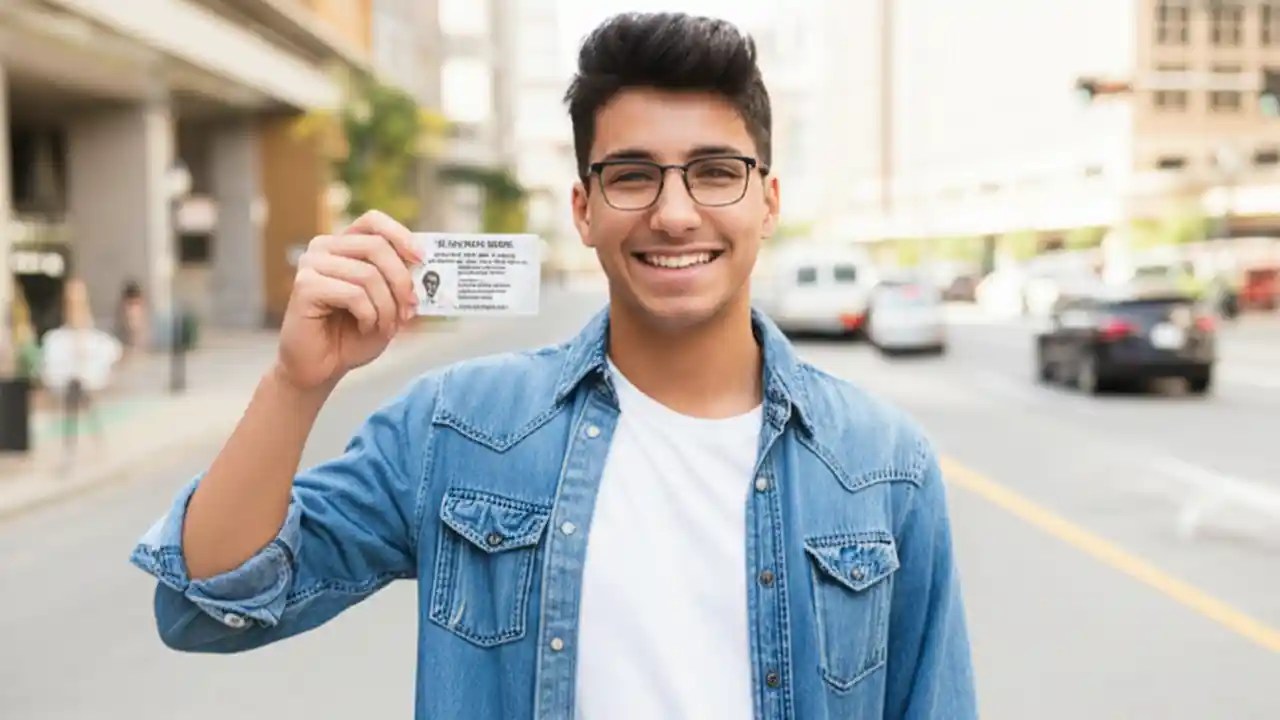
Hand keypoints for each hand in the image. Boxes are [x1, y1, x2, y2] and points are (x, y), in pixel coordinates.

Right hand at [274, 210, 421, 391]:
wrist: (320, 369)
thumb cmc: (352, 336)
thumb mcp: (387, 305)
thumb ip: (401, 282)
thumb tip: (427, 266)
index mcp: (343, 245)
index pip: (373, 221)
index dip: (401, 235)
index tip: (422, 260)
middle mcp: (323, 248)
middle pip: (376, 247)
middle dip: (402, 282)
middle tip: (409, 311)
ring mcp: (310, 264)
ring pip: (368, 274)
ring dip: (387, 307)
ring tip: (386, 327)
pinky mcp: (304, 286)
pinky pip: (354, 294)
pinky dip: (369, 315)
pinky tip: (364, 328)